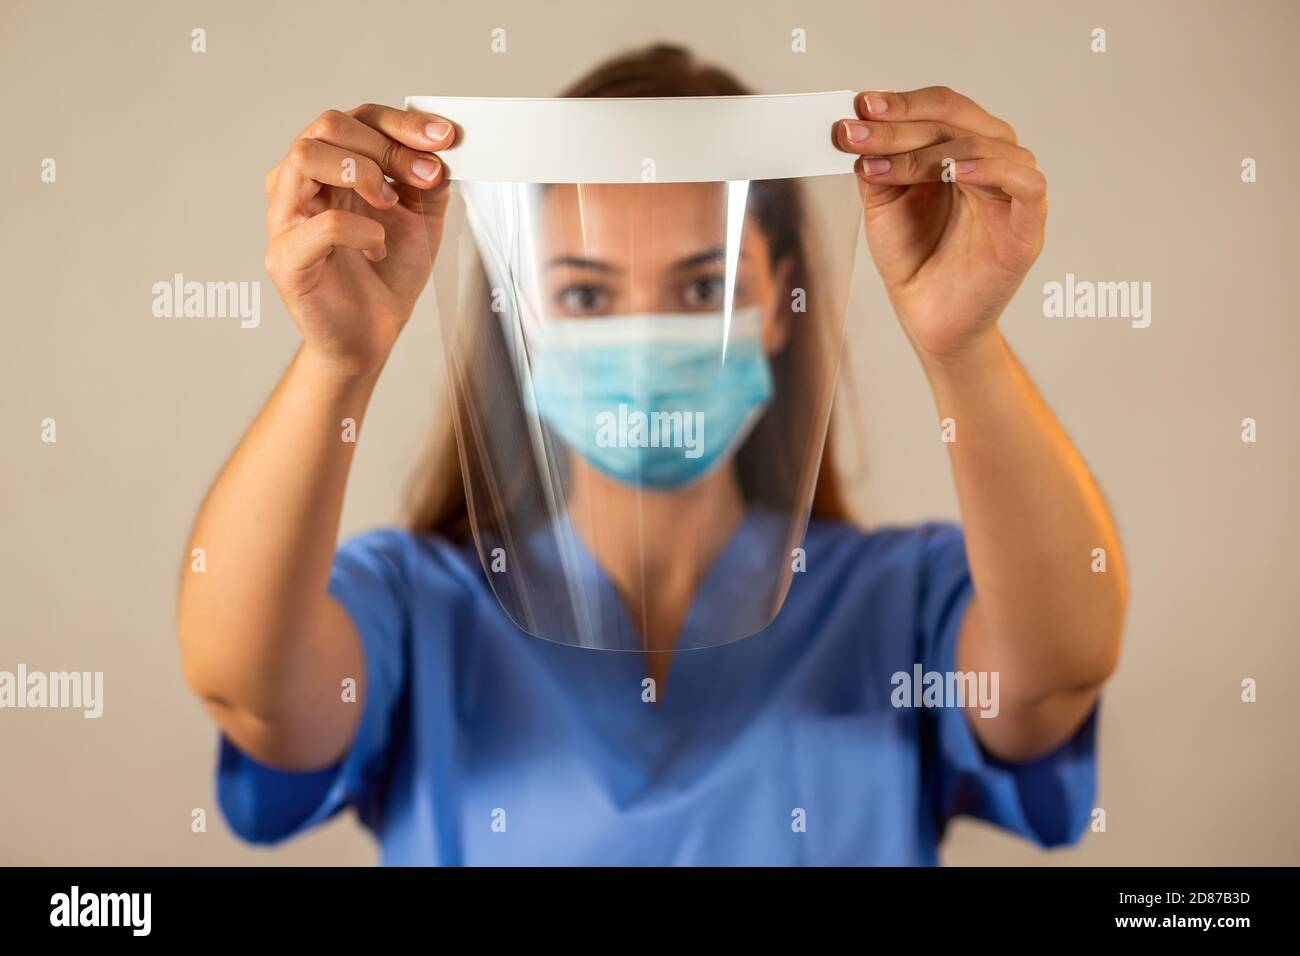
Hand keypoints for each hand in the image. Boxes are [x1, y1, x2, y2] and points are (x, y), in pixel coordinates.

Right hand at [263, 105, 455, 376]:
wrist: (371, 336)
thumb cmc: (386, 275)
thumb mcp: (422, 218)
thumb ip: (429, 181)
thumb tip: (442, 147)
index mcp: (332, 167)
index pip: (357, 118)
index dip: (402, 122)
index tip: (444, 137)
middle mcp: (301, 183)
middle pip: (328, 125)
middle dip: (387, 145)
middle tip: (426, 176)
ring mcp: (286, 218)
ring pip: (306, 156)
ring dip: (363, 171)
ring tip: (390, 203)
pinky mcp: (286, 257)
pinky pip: (320, 223)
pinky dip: (360, 229)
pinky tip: (377, 247)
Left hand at [835, 87, 1046, 365]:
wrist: (927, 318)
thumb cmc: (913, 257)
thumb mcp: (883, 202)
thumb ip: (877, 163)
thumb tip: (858, 123)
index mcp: (962, 148)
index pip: (938, 109)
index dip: (899, 104)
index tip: (858, 107)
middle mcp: (992, 160)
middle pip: (957, 118)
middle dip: (902, 122)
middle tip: (859, 129)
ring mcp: (1013, 190)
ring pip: (986, 143)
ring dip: (928, 149)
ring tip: (881, 164)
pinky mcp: (1028, 225)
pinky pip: (1025, 182)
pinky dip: (992, 168)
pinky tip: (956, 171)